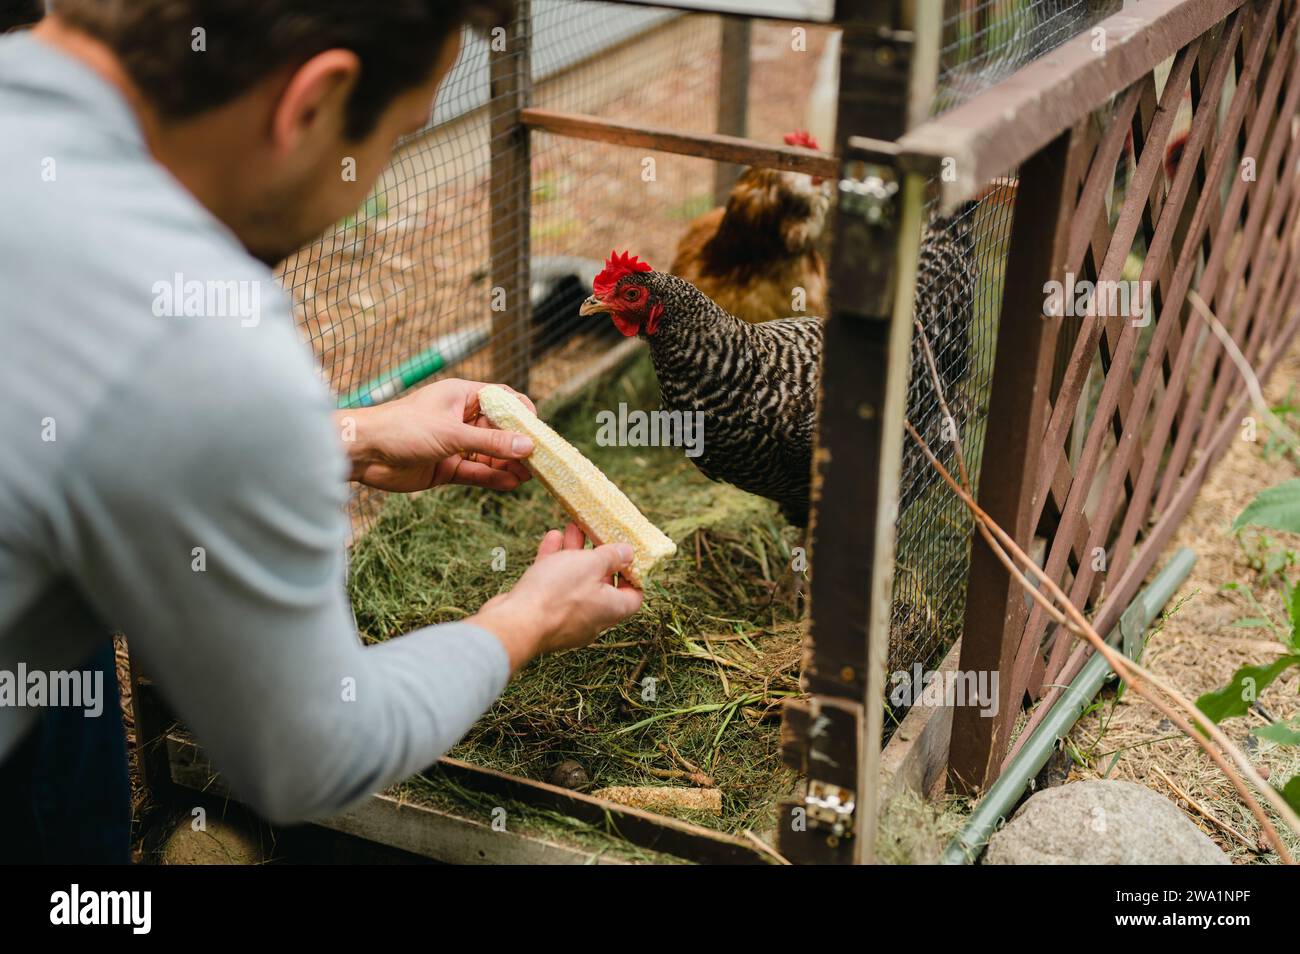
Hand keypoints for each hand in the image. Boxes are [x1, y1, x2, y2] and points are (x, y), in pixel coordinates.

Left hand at [337, 378, 535, 492]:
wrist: (363, 453)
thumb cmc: (402, 428)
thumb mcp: (451, 434)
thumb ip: (490, 444)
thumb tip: (527, 446)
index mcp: (462, 396)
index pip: (502, 399)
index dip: (522, 413)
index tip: (537, 431)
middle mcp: (461, 418)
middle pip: (499, 430)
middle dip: (518, 445)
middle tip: (541, 461)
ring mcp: (454, 443)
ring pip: (489, 454)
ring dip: (508, 464)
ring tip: (530, 476)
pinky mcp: (446, 466)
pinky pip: (476, 472)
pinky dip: (492, 478)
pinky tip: (511, 484)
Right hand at [469, 523, 643, 671]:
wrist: (514, 623)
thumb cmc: (557, 594)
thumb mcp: (590, 564)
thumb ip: (610, 556)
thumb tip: (628, 553)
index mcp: (612, 609)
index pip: (633, 595)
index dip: (632, 573)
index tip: (625, 554)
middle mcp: (593, 618)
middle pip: (601, 583)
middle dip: (597, 555)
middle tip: (594, 533)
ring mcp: (567, 618)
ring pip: (575, 582)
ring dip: (574, 555)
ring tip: (572, 528)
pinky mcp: (543, 614)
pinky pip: (554, 586)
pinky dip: (554, 563)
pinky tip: (552, 539)